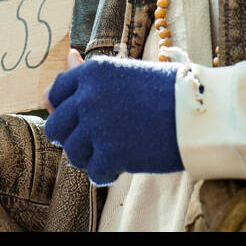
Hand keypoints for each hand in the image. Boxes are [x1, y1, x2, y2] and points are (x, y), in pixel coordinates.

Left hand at [42, 53, 182, 185]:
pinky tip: (121, 166)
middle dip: (72, 138)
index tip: (83, 118)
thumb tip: (44, 92)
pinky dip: (105, 174)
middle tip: (95, 141)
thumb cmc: (167, 91)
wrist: (202, 110)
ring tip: (112, 153)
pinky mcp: (111, 152)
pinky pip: (93, 173)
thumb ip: (85, 82)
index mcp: (93, 72)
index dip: (66, 110)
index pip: (56, 93)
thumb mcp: (124, 75)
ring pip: (72, 153)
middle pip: (56, 127)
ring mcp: (98, 125)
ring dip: (89, 157)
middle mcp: (89, 96)